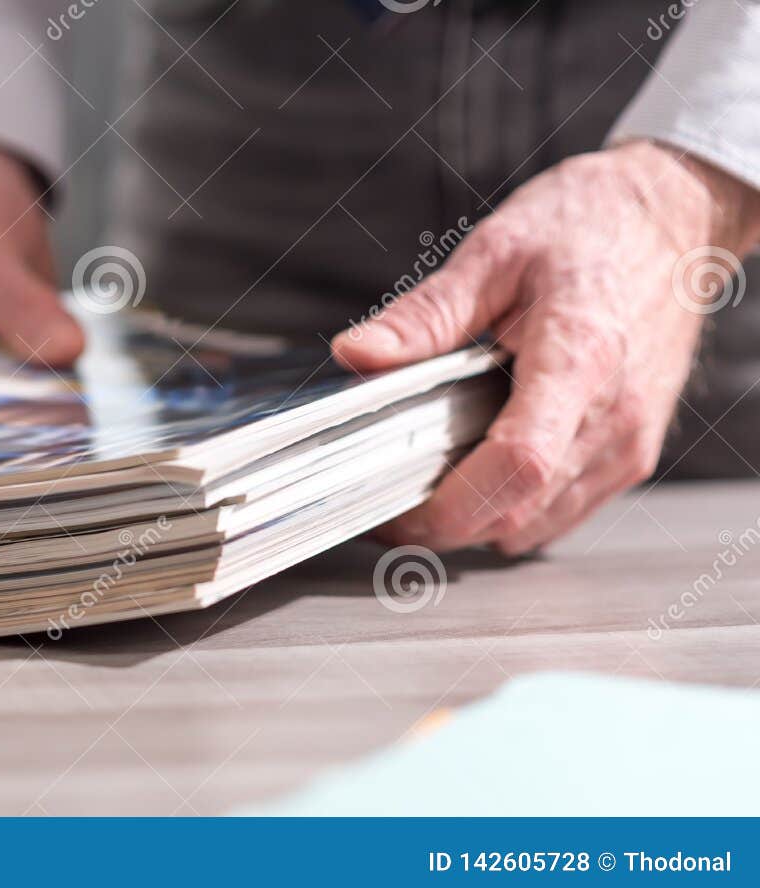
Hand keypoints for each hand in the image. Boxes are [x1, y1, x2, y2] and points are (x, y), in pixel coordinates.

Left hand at [333, 140, 759, 554]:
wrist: (672, 218)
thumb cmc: (591, 226)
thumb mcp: (493, 252)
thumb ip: (425, 315)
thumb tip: (357, 355)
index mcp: (579, 357)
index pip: (517, 463)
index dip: (447, 504)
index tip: (390, 507)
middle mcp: (615, 414)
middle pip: (517, 511)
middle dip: (442, 522)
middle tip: (384, 498)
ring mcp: (629, 441)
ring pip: (537, 526)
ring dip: (475, 522)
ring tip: (426, 482)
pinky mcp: (633, 454)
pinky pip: (562, 514)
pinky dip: (512, 512)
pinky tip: (478, 471)